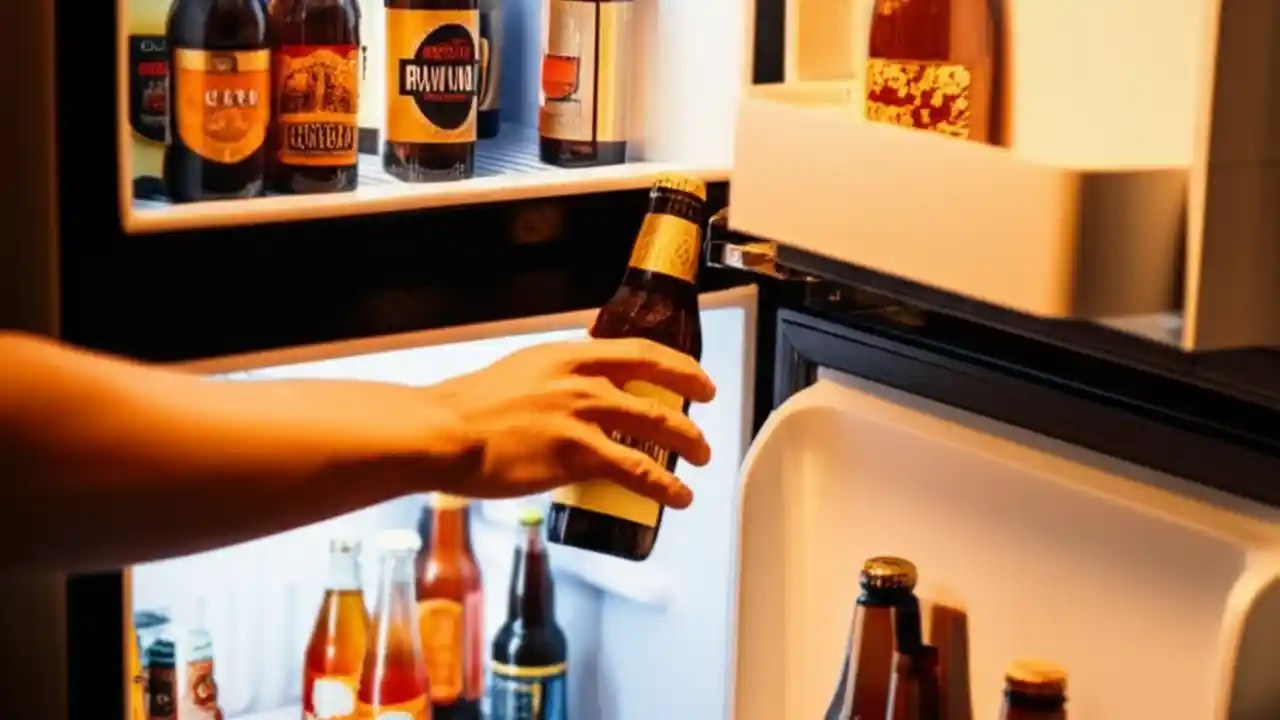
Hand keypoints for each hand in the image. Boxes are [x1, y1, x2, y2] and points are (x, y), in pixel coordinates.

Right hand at [423, 338, 715, 507]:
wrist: (444, 431)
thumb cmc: (472, 405)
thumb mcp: (523, 366)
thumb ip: (557, 366)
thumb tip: (581, 356)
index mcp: (570, 355)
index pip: (642, 352)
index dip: (680, 366)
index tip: (697, 379)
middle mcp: (583, 380)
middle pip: (657, 390)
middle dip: (690, 411)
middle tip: (702, 427)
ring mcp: (581, 417)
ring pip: (655, 428)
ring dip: (687, 445)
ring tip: (701, 460)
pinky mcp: (576, 454)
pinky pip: (636, 470)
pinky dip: (664, 484)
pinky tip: (677, 496)